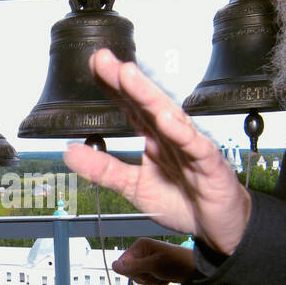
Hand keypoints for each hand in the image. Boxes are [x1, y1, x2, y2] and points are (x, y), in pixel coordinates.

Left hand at [63, 49, 250, 255]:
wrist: (216, 224)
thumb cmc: (181, 200)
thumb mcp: (132, 187)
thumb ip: (103, 169)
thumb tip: (70, 152)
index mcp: (152, 138)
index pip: (130, 106)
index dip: (112, 86)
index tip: (94, 64)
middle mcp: (170, 136)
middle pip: (146, 104)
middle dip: (126, 81)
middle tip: (106, 60)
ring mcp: (190, 147)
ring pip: (169, 117)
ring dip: (149, 96)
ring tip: (129, 76)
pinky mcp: (210, 165)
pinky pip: (196, 147)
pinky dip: (183, 133)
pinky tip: (168, 119)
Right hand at [113, 238, 197, 284]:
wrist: (195, 270)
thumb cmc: (176, 263)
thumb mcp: (153, 266)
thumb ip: (132, 267)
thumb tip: (113, 266)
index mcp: (140, 246)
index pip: (122, 263)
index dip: (131, 272)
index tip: (144, 272)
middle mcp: (142, 252)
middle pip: (130, 272)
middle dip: (143, 277)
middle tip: (156, 273)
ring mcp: (147, 261)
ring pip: (139, 278)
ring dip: (151, 281)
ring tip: (163, 275)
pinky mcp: (153, 269)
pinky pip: (147, 281)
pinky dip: (156, 283)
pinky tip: (165, 278)